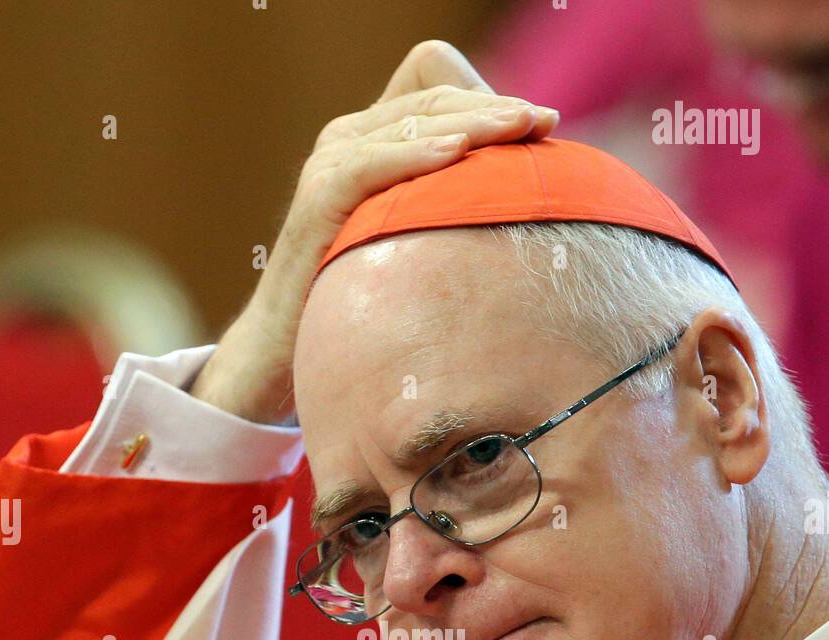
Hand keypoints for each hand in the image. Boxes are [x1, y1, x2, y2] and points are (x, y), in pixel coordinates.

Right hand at [189, 39, 557, 422]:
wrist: (282, 352)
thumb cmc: (353, 305)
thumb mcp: (410, 251)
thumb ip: (446, 219)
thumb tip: (521, 220)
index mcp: (374, 144)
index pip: (439, 96)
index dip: (490, 100)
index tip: (544, 126)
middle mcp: (349, 141)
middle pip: (432, 100)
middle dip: (493, 107)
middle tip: (546, 121)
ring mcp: (330, 165)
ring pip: (409, 123)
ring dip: (469, 122)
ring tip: (516, 127)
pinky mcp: (317, 198)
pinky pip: (369, 163)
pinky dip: (413, 154)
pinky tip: (457, 154)